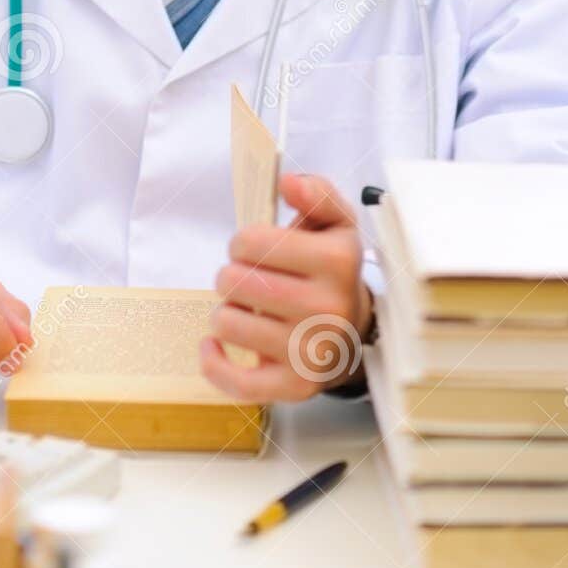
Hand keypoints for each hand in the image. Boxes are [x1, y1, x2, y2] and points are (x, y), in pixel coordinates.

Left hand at [201, 173, 372, 402]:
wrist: (353, 332)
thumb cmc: (331, 272)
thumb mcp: (335, 224)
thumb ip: (315, 193)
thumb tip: (288, 181)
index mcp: (337, 260)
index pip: (251, 241)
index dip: (242, 242)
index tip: (252, 250)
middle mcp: (329, 307)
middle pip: (233, 281)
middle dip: (231, 276)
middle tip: (248, 281)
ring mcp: (312, 351)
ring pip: (227, 323)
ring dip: (226, 312)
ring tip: (247, 310)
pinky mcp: (295, 386)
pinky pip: (235, 380)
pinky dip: (214, 361)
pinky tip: (215, 345)